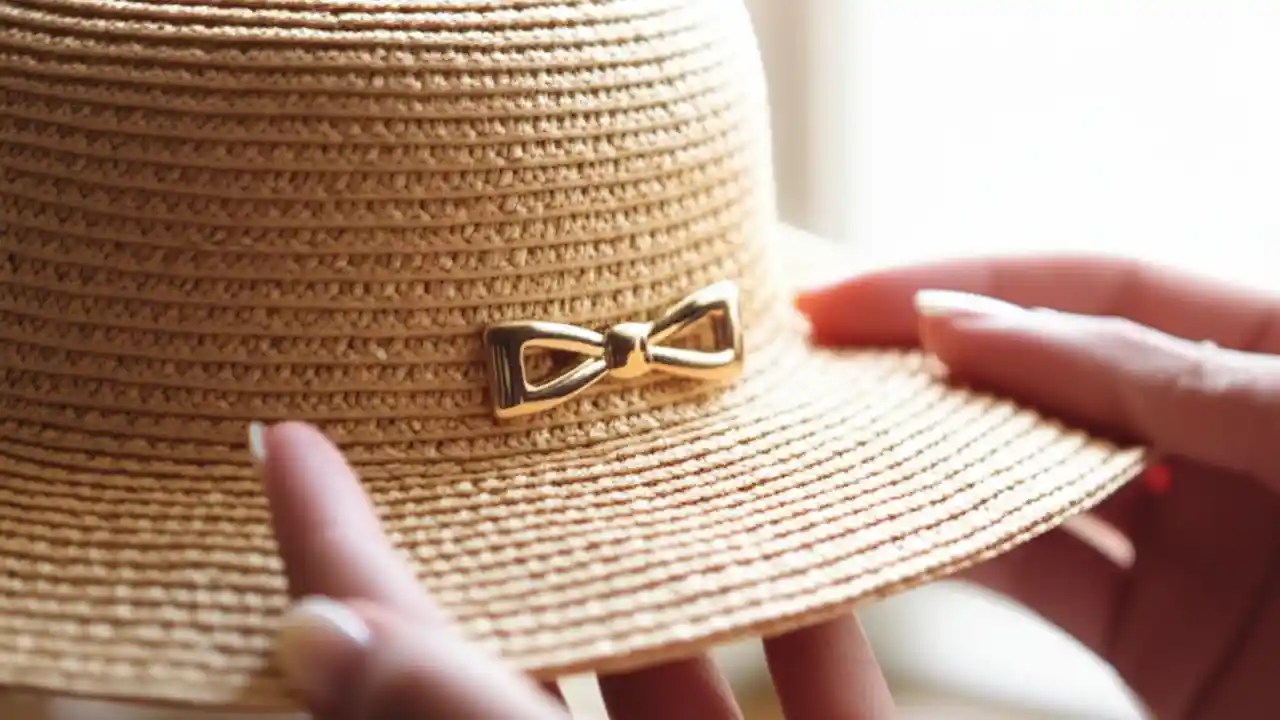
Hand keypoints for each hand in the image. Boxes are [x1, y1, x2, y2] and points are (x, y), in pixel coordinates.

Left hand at [254, 422, 896, 718]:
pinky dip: (822, 610)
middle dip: (523, 529)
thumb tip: (314, 632)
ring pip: (679, 659)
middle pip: (537, 643)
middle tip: (492, 405)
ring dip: (684, 552)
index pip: (394, 666)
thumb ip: (450, 718)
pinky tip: (823, 524)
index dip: (336, 556)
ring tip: (665, 435)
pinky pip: (820, 688)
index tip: (288, 437)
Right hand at [796, 256, 1279, 719]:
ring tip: (830, 438)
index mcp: (1272, 358)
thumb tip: (959, 325)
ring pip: (1032, 476)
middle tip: (813, 359)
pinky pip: (1044, 576)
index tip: (845, 302)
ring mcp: (1189, 539)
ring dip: (934, 457)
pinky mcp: (1161, 636)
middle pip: (1047, 372)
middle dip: (931, 358)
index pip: (1101, 288)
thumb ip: (1148, 372)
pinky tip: (890, 530)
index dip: (971, 281)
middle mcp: (1220, 435)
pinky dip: (963, 553)